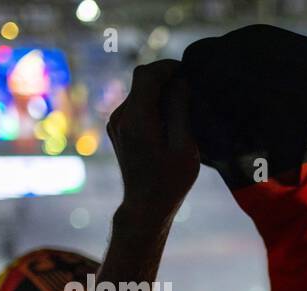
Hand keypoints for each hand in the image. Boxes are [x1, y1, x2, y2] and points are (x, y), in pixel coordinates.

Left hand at [107, 59, 199, 228]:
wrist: (146, 206)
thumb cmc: (170, 182)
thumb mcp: (184, 147)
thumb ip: (180, 111)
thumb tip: (180, 82)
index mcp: (138, 119)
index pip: (148, 75)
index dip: (169, 67)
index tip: (189, 72)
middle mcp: (121, 116)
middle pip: (142, 79)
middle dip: (165, 77)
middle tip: (190, 86)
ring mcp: (117, 122)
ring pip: (139, 91)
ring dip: (160, 91)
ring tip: (184, 106)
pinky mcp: (119, 128)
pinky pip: (136, 105)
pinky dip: (153, 103)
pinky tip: (170, 119)